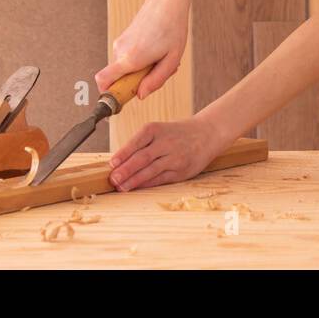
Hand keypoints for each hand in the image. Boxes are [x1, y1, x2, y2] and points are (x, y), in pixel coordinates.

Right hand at [94, 0, 188, 99]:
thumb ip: (155, 81)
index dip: (108, 94)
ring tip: (160, 57)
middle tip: (157, 70)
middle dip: (136, 82)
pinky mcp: (122, 38)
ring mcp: (120, 43)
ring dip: (141, 69)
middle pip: (119, 79)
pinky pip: (128, 58)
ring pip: (125, 68)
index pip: (103, 81)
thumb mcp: (171, 60)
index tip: (123, 98)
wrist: (167, 0)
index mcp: (131, 58)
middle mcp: (120, 51)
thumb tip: (140, 95)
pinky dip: (140, 60)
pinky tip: (157, 49)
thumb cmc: (172, 28)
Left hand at [107, 116, 227, 191]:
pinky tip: (137, 188)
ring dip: (134, 180)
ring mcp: (175, 157)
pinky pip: (161, 179)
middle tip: (113, 179)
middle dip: (126, 170)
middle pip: (143, 157)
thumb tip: (118, 162)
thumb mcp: (159, 130)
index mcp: (156, 129)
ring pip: (151, 170)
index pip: (136, 142)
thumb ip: (141, 144)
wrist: (206, 133)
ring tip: (121, 187)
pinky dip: (147, 184)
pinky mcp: (182, 171)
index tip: (112, 164)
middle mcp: (166, 142)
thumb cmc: (176, 133)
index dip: (123, 154)